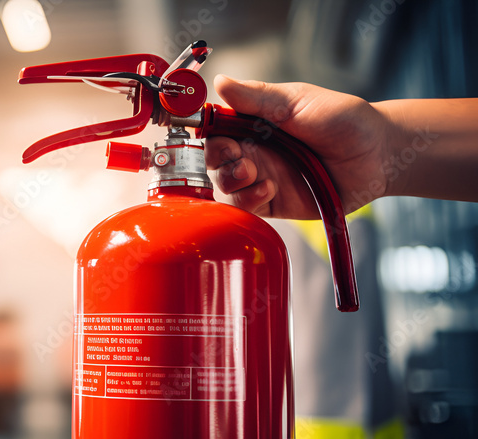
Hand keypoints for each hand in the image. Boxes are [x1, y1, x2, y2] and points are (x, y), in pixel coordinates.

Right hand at [204, 75, 394, 218]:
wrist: (379, 155)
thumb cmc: (346, 121)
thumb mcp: (299, 102)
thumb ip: (257, 97)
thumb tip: (220, 82)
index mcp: (254, 123)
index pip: (215, 128)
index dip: (209, 132)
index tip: (216, 133)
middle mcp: (253, 151)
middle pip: (213, 160)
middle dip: (219, 160)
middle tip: (240, 158)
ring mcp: (261, 178)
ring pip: (223, 186)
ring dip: (231, 181)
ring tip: (254, 173)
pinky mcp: (271, 203)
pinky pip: (244, 207)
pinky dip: (248, 199)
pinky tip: (269, 188)